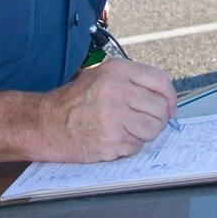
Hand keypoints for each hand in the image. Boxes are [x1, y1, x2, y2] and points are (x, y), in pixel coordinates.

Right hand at [35, 58, 177, 161]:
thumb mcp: (101, 76)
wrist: (46, 124)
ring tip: (126, 129)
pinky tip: (113, 138)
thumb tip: (165, 97)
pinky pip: (137, 145)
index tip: (169, 106)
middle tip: (144, 121)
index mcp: (116, 71)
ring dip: (144, 133)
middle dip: (158, 118)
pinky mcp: (111, 139)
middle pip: (160, 107)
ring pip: (153, 128)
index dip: (170, 96)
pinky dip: (130, 146)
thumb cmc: (74, 102)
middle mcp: (116, 90)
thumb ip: (132, 81)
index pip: (160, 81)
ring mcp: (114, 116)